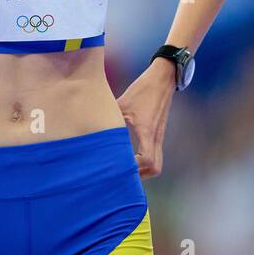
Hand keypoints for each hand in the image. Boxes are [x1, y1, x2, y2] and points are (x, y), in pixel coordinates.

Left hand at [116, 58, 175, 178]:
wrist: (162, 80)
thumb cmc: (142, 91)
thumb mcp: (122, 104)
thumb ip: (110, 119)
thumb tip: (91, 129)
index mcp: (147, 131)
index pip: (147, 160)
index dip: (135, 168)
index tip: (120, 166)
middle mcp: (156, 137)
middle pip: (156, 168)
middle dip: (140, 175)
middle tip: (123, 172)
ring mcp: (159, 136)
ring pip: (157, 164)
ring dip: (144, 170)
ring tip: (126, 167)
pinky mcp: (158, 134)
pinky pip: (156, 155)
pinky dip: (146, 161)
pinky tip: (131, 157)